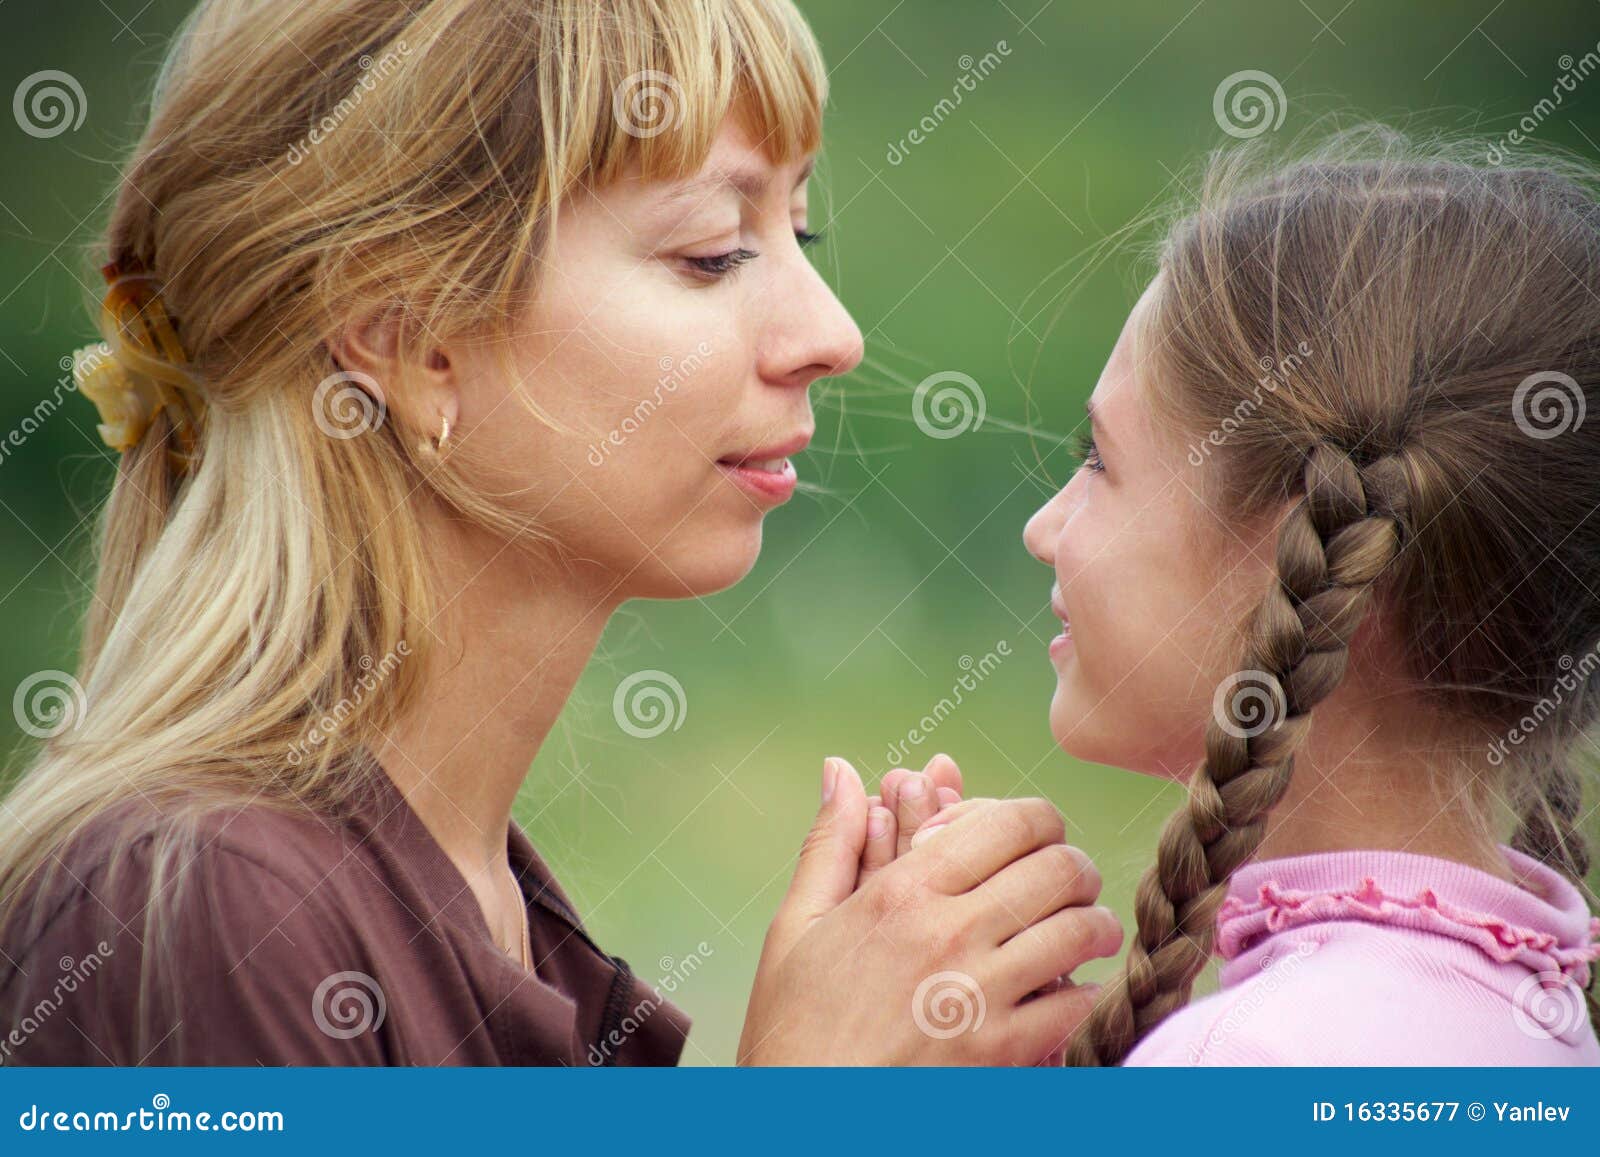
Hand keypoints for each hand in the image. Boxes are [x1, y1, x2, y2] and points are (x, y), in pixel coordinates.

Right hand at [739, 757, 1121, 1065]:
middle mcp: (946, 932)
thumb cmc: (792, 1025)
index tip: (1039, 837)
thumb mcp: (795, 927)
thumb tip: (841, 770)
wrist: (798, 1120)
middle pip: (1056, 868)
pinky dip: (1086, 994)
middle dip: (1075, 867)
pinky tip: (1073, 993)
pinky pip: (1074, 1005)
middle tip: (1071, 882)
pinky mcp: (998, 1052)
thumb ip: (832, 843)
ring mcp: (977, 993)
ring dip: (1094, 925)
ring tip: (1086, 931)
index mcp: (901, 891)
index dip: (1040, 820)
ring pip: (1079, 930)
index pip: (1008, 823)